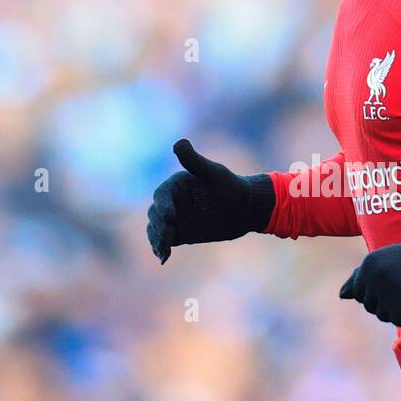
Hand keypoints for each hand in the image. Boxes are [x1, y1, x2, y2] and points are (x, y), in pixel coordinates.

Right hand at [146, 139, 274, 263]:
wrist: (245, 209)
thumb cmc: (232, 187)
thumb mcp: (214, 174)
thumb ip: (195, 161)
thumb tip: (178, 142)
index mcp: (176, 184)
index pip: (162, 195)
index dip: (163, 206)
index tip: (170, 217)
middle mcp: (172, 201)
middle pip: (155, 213)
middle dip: (158, 225)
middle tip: (168, 235)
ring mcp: (174, 218)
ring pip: (156, 229)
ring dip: (156, 238)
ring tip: (163, 248)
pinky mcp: (179, 234)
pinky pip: (165, 242)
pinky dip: (161, 249)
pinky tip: (163, 257)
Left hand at [339, 222, 400, 325]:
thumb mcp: (384, 261)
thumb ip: (361, 277)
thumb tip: (341, 295)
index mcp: (368, 265)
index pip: (359, 295)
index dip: (376, 292)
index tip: (392, 281)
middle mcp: (376, 278)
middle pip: (370, 307)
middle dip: (386, 302)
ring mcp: (390, 291)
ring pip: (383, 315)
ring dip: (398, 309)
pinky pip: (400, 320)